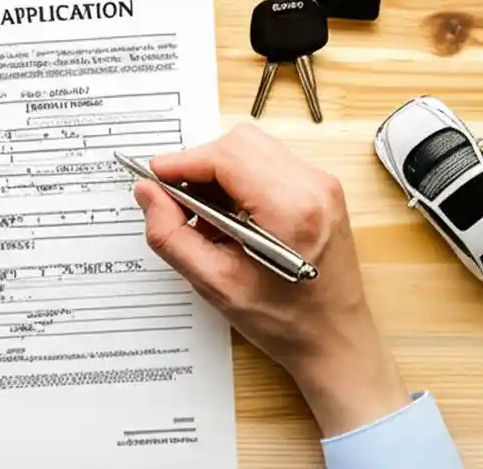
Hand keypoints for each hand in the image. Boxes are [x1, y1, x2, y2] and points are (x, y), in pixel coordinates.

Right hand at [134, 124, 411, 436]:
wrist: (335, 340)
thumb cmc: (284, 322)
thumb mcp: (215, 285)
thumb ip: (172, 236)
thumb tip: (147, 193)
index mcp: (290, 208)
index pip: (225, 156)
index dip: (183, 162)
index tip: (154, 178)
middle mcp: (313, 186)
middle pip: (240, 142)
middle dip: (201, 165)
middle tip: (178, 201)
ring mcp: (323, 185)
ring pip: (255, 148)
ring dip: (221, 172)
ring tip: (207, 216)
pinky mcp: (322, 190)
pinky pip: (271, 163)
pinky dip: (242, 179)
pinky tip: (232, 217)